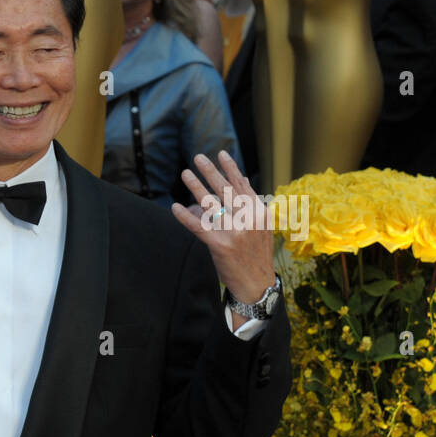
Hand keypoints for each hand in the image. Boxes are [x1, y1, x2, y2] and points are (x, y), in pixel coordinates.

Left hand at [171, 152, 275, 304]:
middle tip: (198, 157)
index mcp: (259, 212)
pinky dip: (186, 216)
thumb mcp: (259, 227)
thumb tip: (238, 181)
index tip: (220, 153)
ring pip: (211, 204)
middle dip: (210, 171)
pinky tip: (176, 207)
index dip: (230, 168)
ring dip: (196, 187)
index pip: (242, 185)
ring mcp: (234, 231)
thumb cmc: (254, 254)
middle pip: (225, 190)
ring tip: (185, 174)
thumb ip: (248, 206)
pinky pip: (199, 227)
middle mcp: (248, 218)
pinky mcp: (220, 245)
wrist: (257, 283)